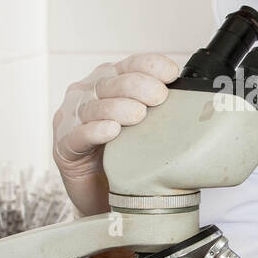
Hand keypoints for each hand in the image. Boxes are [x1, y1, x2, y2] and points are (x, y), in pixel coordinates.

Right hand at [52, 53, 179, 214]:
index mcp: (109, 82)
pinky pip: (77, 135)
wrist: (100, 193)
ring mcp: (71, 118)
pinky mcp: (63, 145)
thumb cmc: (123, 154)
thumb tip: (195, 100)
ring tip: (138, 114)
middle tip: (158, 97)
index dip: (150, 65)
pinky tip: (110, 131)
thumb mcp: (144, 125)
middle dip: (137, 86)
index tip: (171, 74)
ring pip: (93, 105)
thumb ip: (160, 109)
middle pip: (111, 81)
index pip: (129, 64)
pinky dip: (94, 130)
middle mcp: (87, 93)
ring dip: (118, 107)